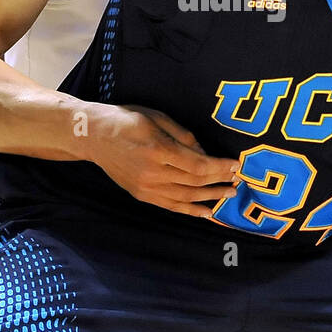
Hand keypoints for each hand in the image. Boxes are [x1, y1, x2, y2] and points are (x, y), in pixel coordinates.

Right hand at [84, 104, 239, 217]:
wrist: (94, 136)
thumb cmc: (127, 120)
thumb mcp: (158, 118)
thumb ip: (185, 137)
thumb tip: (206, 154)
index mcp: (158, 150)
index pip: (198, 165)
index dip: (220, 167)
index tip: (236, 165)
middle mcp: (153, 173)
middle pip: (195, 183)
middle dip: (219, 182)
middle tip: (238, 181)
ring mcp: (146, 187)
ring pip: (186, 197)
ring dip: (210, 198)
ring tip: (228, 195)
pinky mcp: (141, 195)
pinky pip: (171, 206)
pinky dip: (191, 210)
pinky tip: (207, 212)